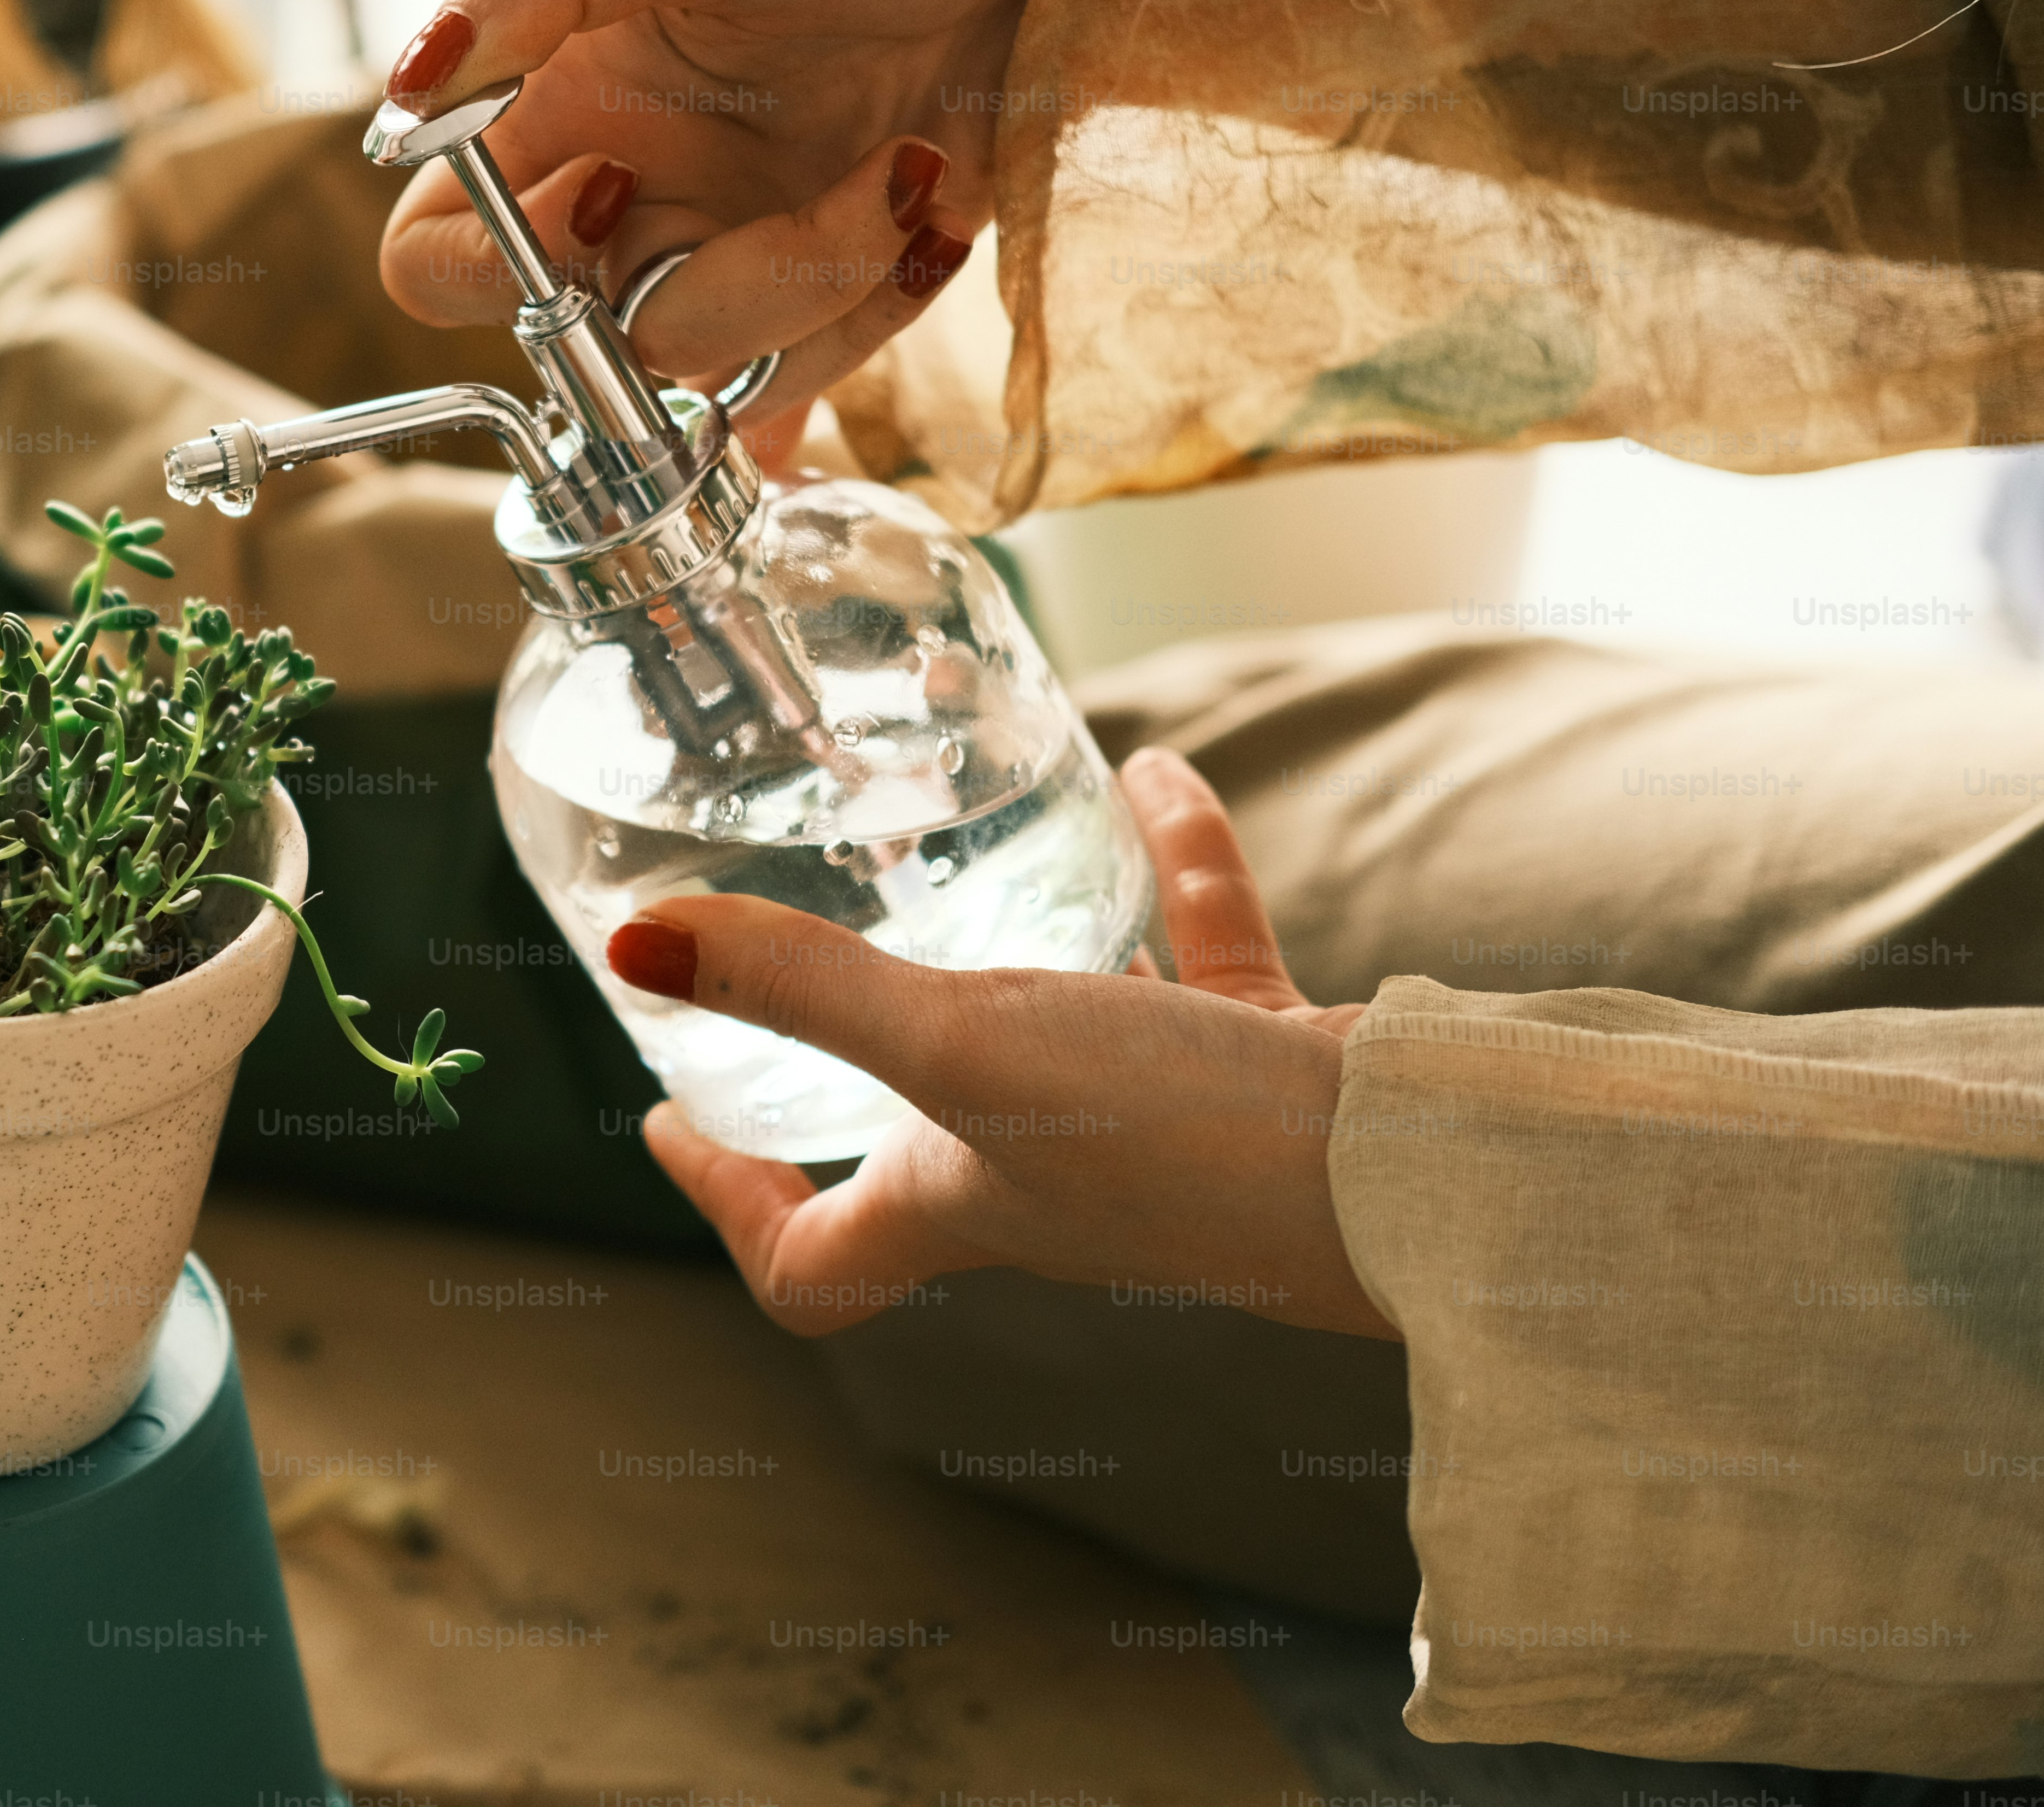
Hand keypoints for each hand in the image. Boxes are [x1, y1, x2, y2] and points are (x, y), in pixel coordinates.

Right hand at [375, 0, 1042, 455]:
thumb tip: (409, 85)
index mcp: (564, 102)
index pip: (440, 254)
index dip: (490, 268)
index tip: (601, 191)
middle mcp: (631, 192)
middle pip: (581, 344)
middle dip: (717, 290)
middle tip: (822, 194)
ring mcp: (731, 247)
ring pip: (705, 369)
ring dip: (824, 282)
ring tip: (916, 166)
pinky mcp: (829, 286)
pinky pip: (803, 384)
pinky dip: (871, 319)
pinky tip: (932, 222)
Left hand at [616, 749, 1397, 1341]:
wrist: (1408, 1173)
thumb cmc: (1174, 1140)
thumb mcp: (956, 1045)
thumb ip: (804, 987)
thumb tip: (635, 947)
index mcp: (960, 1209)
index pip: (813, 1266)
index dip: (736, 1212)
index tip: (670, 1120)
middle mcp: (1048, 1180)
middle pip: (928, 1156)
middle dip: (865, 1074)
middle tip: (803, 976)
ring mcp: (1161, 1128)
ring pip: (1069, 1040)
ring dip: (1026, 954)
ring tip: (973, 852)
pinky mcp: (1262, 1072)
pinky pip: (1203, 956)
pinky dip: (1179, 869)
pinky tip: (1154, 777)